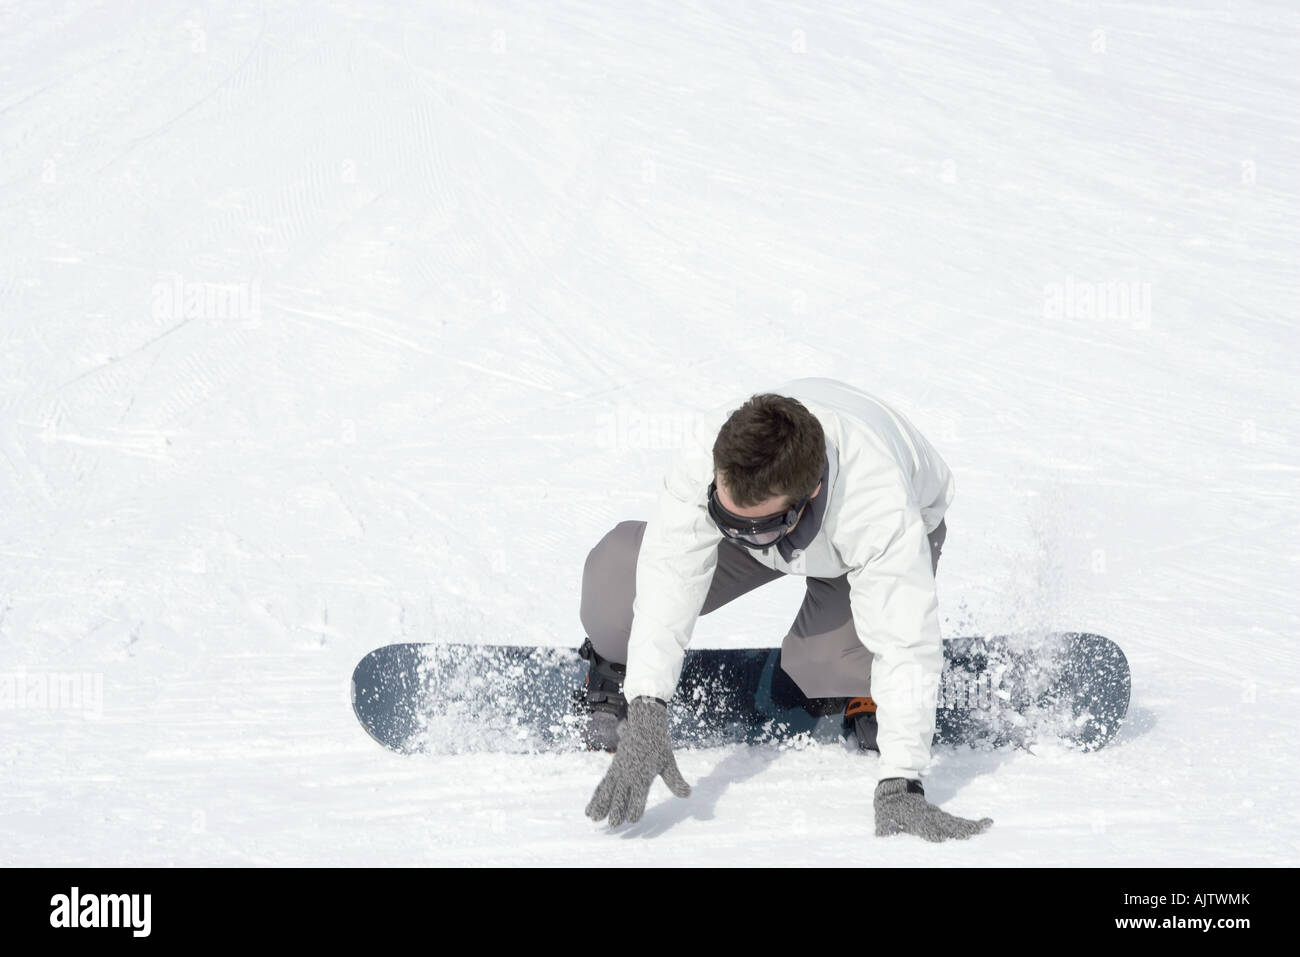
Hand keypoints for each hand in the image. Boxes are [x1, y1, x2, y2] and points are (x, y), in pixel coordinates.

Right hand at [585, 697, 691, 825]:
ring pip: (607, 791)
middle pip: (620, 795)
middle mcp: (628, 774)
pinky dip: (596, 797)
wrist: (644, 724)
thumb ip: (675, 780)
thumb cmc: (658, 745)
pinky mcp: (613, 769)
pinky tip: (589, 809)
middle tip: (613, 825)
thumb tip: (688, 794)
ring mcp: (618, 771)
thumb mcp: (668, 762)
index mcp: (643, 774)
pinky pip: (602, 785)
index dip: (635, 807)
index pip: (638, 794)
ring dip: (600, 805)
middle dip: (616, 810)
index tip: (632, 819)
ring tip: (593, 819)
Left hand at [874, 777, 992, 841]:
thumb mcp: (883, 820)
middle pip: (947, 824)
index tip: (941, 838)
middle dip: (962, 827)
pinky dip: (967, 824)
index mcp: (915, 819)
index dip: (933, 833)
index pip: (927, 828)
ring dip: (970, 825)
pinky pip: (954, 820)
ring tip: (987, 825)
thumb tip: (880, 835)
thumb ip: (884, 829)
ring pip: (954, 821)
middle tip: (980, 829)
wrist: (894, 789)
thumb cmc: (888, 808)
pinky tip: (978, 827)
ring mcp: (935, 814)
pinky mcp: (938, 814)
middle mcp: (929, 817)